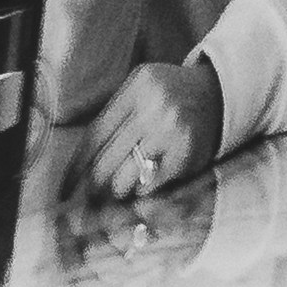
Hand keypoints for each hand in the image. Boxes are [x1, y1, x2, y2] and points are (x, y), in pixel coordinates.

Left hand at [64, 54, 225, 245]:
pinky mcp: (187, 153)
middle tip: (91, 198)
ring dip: (117, 191)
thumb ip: (115, 115)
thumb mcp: (142, 88)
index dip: (76, 168)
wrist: (221, 93)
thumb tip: (81, 164)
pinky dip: (142, 191)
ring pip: (125, 177)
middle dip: (94, 187)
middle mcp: (154, 107)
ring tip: (118, 192)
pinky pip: (150, 184)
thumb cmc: (172, 94)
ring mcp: (172, 130)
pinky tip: (144, 187)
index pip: (95, 136)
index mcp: (137, 88)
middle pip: (106, 161)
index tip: (65, 190)